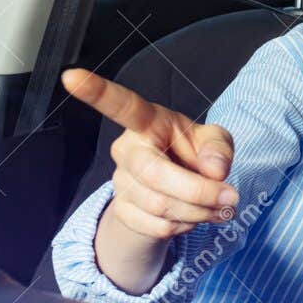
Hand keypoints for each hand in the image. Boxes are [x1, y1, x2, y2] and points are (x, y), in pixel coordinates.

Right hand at [63, 68, 238, 240]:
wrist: (177, 192)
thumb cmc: (192, 153)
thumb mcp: (214, 141)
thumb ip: (219, 148)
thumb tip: (214, 170)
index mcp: (147, 122)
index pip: (121, 105)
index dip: (97, 92)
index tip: (71, 76)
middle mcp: (127, 150)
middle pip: (155, 175)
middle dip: (200, 192)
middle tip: (231, 198)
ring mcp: (120, 182)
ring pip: (161, 206)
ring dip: (201, 212)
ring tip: (218, 207)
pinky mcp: (123, 211)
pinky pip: (159, 227)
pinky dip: (187, 226)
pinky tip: (194, 216)